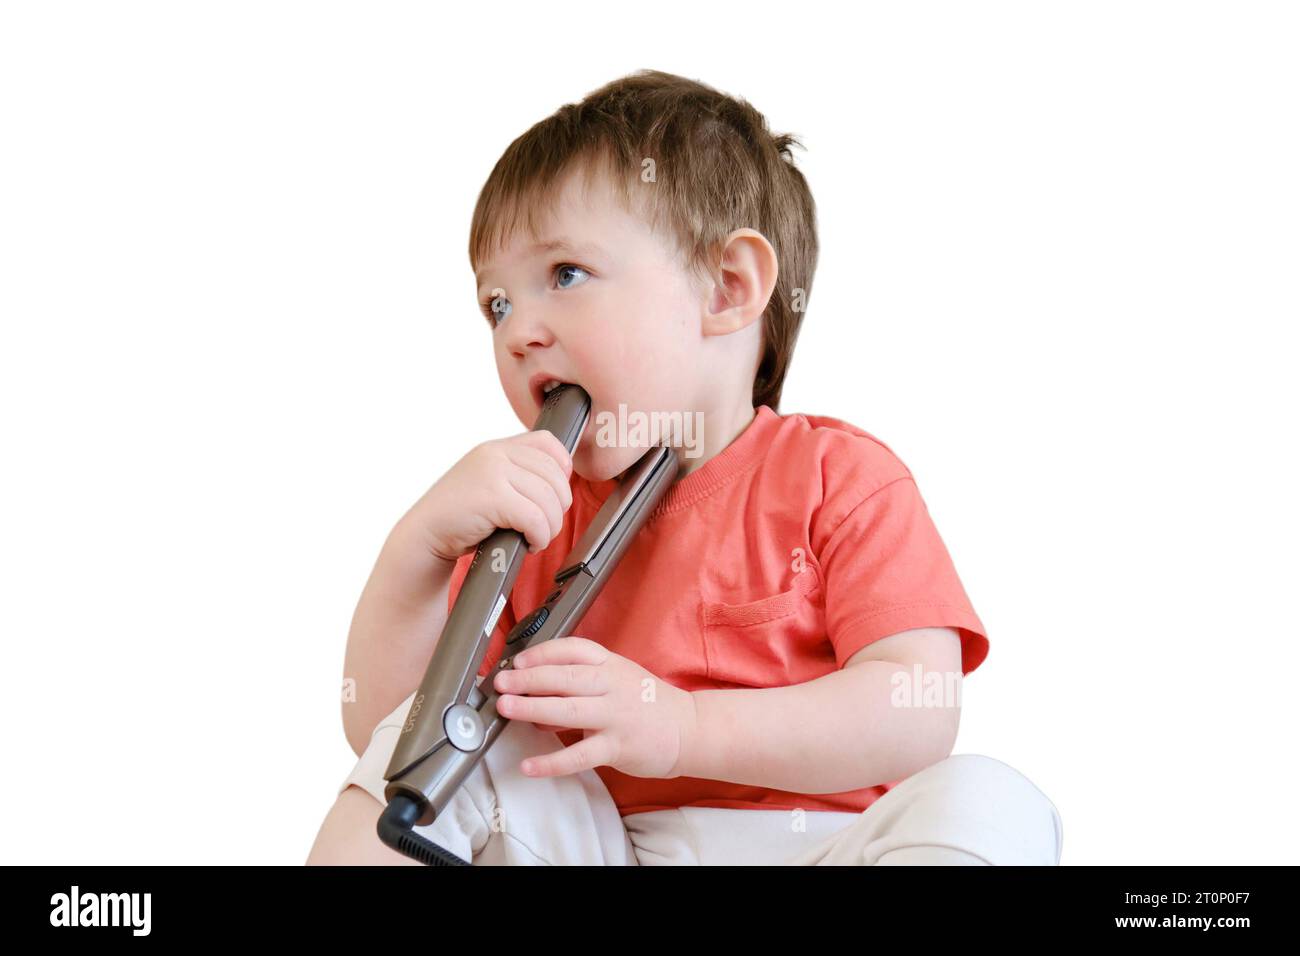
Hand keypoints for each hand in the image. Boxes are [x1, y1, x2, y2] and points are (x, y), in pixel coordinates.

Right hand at [399, 430, 573, 562]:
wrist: (425, 536)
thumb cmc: (460, 517)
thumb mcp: (489, 483)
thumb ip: (517, 474)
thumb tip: (563, 477)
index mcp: (496, 448)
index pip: (548, 442)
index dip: (563, 468)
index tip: (556, 495)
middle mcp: (494, 454)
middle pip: (554, 475)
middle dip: (558, 507)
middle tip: (544, 526)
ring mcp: (492, 472)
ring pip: (549, 499)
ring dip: (549, 527)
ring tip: (534, 538)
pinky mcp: (491, 497)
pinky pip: (536, 517)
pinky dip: (539, 536)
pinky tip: (528, 544)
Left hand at [491, 637, 697, 779]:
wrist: (689, 730)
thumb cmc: (648, 704)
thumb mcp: (618, 679)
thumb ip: (581, 682)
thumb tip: (534, 691)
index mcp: (611, 665)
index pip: (573, 650)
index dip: (542, 653)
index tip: (517, 660)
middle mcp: (612, 686)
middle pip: (564, 678)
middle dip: (528, 678)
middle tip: (500, 683)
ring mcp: (616, 716)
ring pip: (568, 710)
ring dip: (533, 708)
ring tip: (506, 708)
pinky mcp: (618, 747)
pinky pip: (579, 755)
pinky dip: (551, 761)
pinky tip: (529, 765)